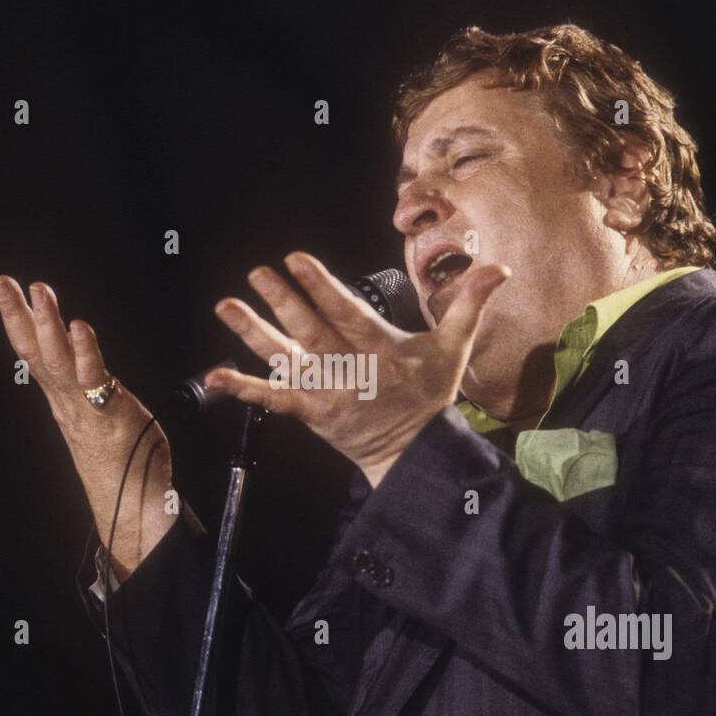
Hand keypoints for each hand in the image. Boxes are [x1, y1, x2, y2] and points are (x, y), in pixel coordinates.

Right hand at [0, 275, 173, 579]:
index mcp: (62, 398)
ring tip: (40, 293)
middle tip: (5, 282)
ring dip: (48, 326)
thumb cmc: (121, 457)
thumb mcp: (96, 414)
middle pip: (35, 353)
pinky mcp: (109, 412)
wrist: (132, 503)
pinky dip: (85, 352)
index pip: (33, 352)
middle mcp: (66, 401)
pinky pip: (93, 379)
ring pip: (58, 362)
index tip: (6, 287)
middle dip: (18, 315)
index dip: (17, 319)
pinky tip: (80, 328)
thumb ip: (87, 387)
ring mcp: (84, 407)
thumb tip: (85, 364)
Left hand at [206, 251, 509, 487]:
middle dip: (284, 302)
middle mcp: (349, 370)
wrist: (415, 453)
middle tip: (260, 272)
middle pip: (311, 333)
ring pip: (286, 359)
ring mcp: (326, 393)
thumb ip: (470, 304)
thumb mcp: (454, 348)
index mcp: (381, 350)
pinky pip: (273, 400)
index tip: (297, 261)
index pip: (347, 314)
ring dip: (254, 334)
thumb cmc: (430, 396)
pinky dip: (244, 389)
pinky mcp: (310, 412)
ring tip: (227, 306)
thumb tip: (499, 269)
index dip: (321, 287)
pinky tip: (216, 375)